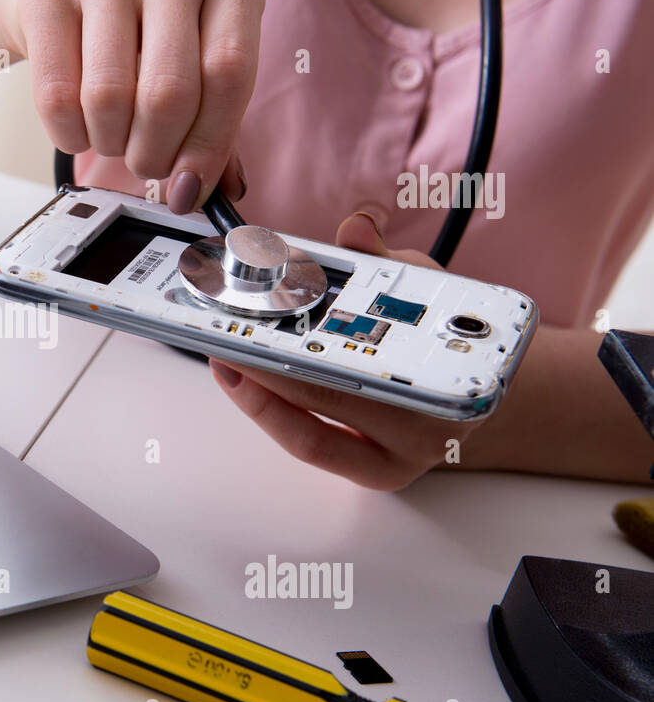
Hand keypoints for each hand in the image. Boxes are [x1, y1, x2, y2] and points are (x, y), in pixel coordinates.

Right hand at [0, 0, 264, 212]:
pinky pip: (58, 98)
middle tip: (146, 164)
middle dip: (154, 154)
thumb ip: (217, 128)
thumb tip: (220, 193)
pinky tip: (78, 122)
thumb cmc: (141, 32)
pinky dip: (69, 134)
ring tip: (112, 135)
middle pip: (169, 93)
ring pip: (110, 100)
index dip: (208, 146)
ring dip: (109, 144)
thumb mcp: (196, 65)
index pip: (230, 74)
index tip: (189, 188)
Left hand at [209, 212, 483, 489]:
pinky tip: (246, 382)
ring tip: (224, 361)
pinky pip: (312, 447)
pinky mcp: (371, 474)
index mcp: (448, 385)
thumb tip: (356, 227)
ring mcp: (396, 463)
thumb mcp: (431, 293)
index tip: (260, 320)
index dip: (310, 342)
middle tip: (221, 340)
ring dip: (259, 401)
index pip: (362, 366)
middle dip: (264, 372)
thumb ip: (388, 262)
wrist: (480, 394)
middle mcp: (424, 435)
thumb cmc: (446, 339)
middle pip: (327, 404)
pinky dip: (274, 416)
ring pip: (310, 439)